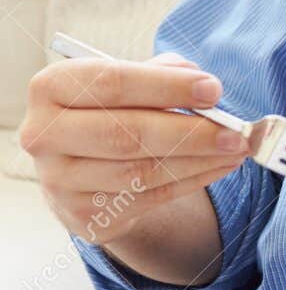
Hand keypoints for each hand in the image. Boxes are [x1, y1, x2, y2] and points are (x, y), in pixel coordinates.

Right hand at [18, 51, 249, 243]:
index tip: (212, 88)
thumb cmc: (107, 112)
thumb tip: (201, 83)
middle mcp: (45, 135)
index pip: (111, 83)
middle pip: (125, 134)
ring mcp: (60, 180)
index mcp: (51, 88)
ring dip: (198, 160)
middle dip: (188, 132)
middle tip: (234, 130)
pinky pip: (150, 196)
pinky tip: (220, 166)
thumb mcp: (125, 83)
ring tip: (236, 148)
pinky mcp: (83, 215)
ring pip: (141, 171)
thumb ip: (159, 74)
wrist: (79, 170)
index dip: (166, 87)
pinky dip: (193, 180)